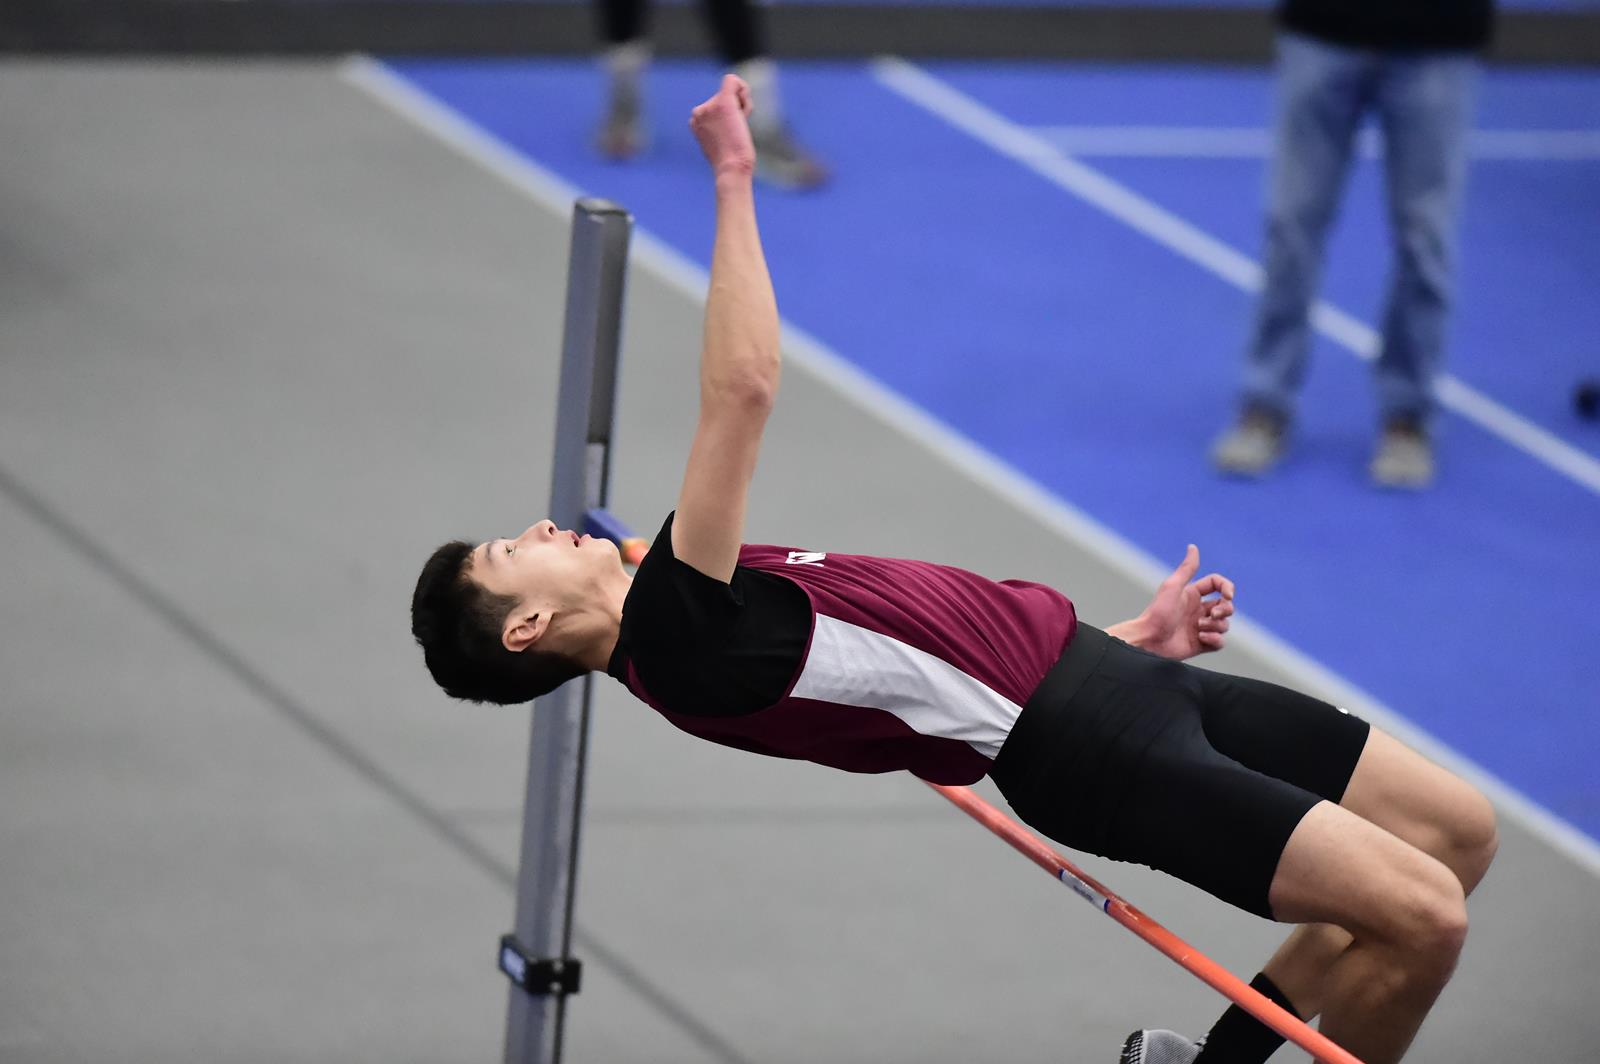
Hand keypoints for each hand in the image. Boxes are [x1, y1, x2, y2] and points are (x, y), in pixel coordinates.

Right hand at [690, 74, 756, 178]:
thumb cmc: (730, 163)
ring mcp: (710, 106)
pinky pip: (731, 80)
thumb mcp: (719, 143)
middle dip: (736, 110)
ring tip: (739, 128)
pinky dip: (743, 89)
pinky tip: (744, 109)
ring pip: (731, 90)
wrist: (731, 169)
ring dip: (742, 106)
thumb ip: (720, 128)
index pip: (715, 106)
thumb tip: (735, 117)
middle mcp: (699, 112)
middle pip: (724, 97)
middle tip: (737, 133)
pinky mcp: (723, 102)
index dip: (729, 117)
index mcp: (695, 121)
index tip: (730, 135)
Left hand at [1118, 545, 1234, 659]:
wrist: (1148, 640)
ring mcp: (1200, 627)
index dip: (1228, 587)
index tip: (1228, 595)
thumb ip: (1186, 569)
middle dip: (1225, 609)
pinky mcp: (1201, 643)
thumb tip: (1193, 547)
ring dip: (1216, 625)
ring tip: (1198, 628)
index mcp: (1192, 594)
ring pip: (1224, 624)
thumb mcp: (1172, 587)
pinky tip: (1201, 638)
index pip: (1218, 585)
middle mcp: (1198, 609)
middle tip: (1212, 615)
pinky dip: (1215, 639)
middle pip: (1227, 605)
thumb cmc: (1158, 612)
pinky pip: (1220, 641)